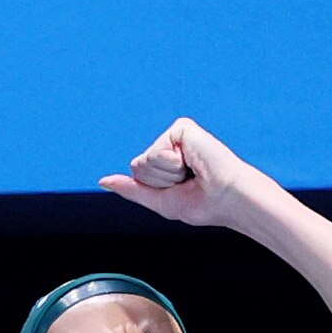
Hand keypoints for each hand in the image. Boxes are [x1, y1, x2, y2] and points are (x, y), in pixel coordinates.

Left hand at [100, 116, 258, 228]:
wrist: (229, 198)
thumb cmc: (204, 204)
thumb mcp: (161, 201)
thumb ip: (133, 190)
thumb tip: (102, 181)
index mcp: (166, 162)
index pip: (139, 174)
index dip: (156, 188)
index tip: (183, 190)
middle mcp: (170, 146)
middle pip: (138, 167)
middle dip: (159, 181)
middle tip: (187, 181)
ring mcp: (176, 136)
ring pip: (145, 161)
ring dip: (167, 175)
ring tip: (192, 173)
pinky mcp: (182, 129)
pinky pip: (157, 150)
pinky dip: (172, 164)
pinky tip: (193, 162)